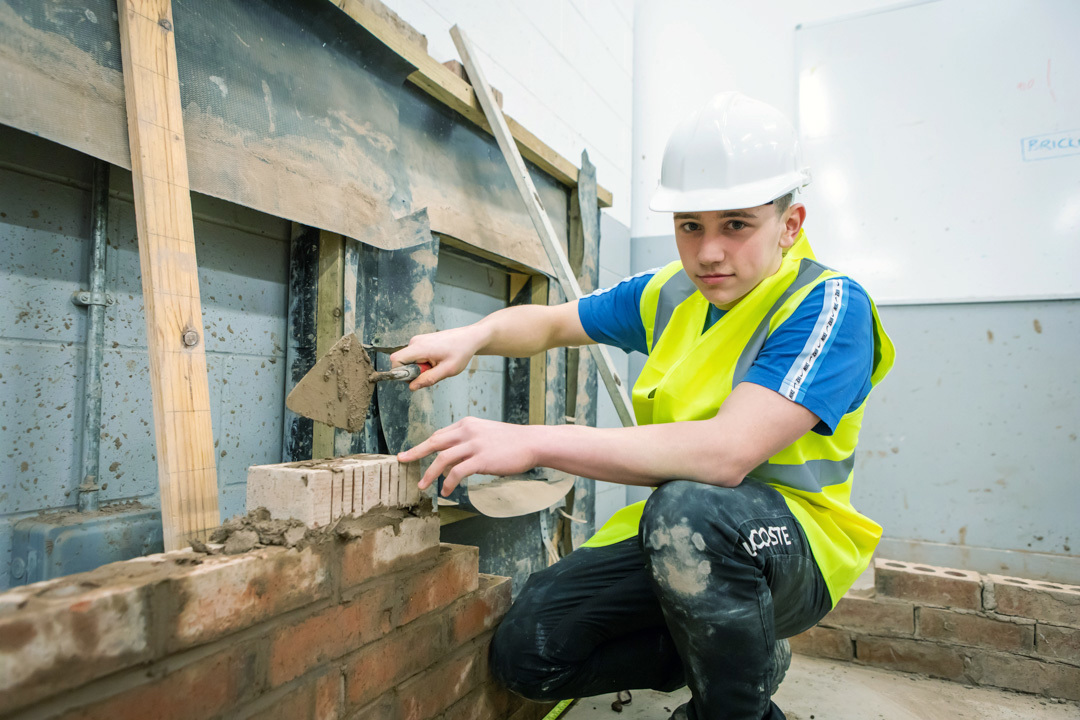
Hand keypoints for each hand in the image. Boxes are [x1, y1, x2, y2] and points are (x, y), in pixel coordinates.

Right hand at [388, 325, 486, 390]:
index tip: (415, 378)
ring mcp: (418, 340)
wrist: (470, 338)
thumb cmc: (461, 352)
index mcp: (420, 347)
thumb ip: (428, 379)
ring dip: (420, 368)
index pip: (396, 360)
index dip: (400, 373)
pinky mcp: (421, 342)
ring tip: (438, 365)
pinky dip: (423, 362)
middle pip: (402, 362)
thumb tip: (412, 386)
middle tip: (432, 371)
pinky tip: (437, 361)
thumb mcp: (447, 370)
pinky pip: (415, 356)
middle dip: (413, 372)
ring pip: (409, 360)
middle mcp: (415, 342)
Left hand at [398, 417, 540, 495]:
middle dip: (416, 452)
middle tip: (402, 460)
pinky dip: (448, 483)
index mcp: (467, 424)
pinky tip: (446, 491)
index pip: (440, 434)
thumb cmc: (512, 441)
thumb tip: (455, 458)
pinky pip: (457, 472)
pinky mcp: (480, 459)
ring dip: (429, 473)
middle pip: (434, 441)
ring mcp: (473, 445)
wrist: (532, 443)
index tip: (414, 453)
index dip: (426, 445)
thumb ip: (469, 442)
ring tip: (422, 485)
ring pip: (442, 458)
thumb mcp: (486, 434)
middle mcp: (467, 431)